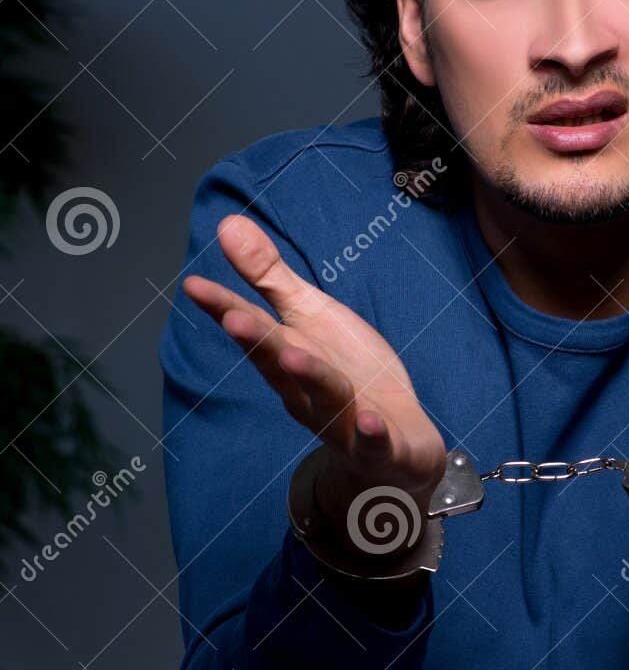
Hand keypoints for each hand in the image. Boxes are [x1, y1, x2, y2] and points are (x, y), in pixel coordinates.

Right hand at [182, 215, 445, 542]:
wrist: (395, 445)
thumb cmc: (349, 373)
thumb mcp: (310, 318)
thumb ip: (269, 277)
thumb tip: (227, 222)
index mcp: (288, 358)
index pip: (254, 329)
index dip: (224, 309)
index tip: (194, 285)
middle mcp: (307, 393)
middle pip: (281, 365)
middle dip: (259, 343)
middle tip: (234, 320)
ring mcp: (343, 422)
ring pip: (326, 399)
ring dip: (311, 378)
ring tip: (294, 356)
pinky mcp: (380, 447)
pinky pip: (374, 443)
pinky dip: (372, 435)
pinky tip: (371, 421)